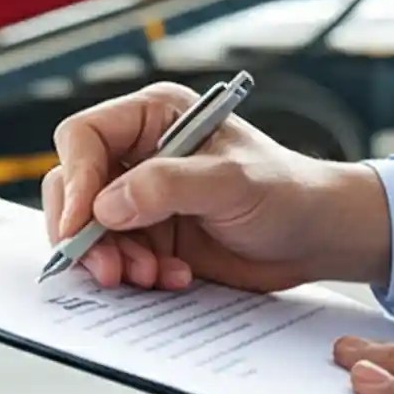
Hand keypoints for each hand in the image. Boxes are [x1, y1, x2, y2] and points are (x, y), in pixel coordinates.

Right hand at [42, 81, 391, 292]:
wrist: (318, 237)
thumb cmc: (287, 192)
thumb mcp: (231, 182)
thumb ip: (167, 186)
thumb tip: (105, 206)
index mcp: (151, 116)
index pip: (82, 138)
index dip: (76, 179)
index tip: (81, 223)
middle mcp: (136, 152)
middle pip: (74, 186)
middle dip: (86, 231)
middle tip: (107, 268)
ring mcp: (138, 195)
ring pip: (87, 227)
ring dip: (110, 258)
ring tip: (150, 276)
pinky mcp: (146, 234)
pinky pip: (113, 254)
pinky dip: (132, 272)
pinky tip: (172, 277)